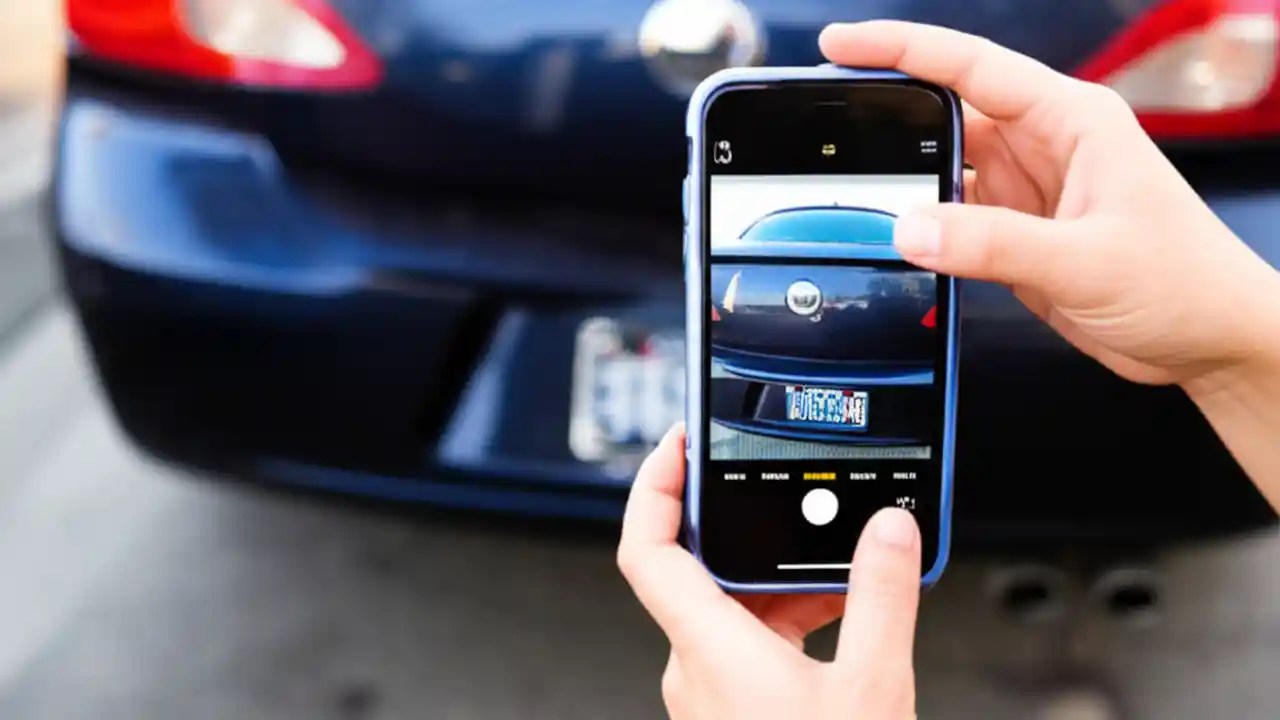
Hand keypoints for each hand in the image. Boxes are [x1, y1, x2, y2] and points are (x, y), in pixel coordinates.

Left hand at [617, 425, 922, 718]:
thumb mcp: (872, 685)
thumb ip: (881, 599)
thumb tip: (889, 529)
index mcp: (709, 648)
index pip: (647, 547)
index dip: (654, 483)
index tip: (681, 442)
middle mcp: (695, 667)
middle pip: (702, 569)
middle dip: (752, 527)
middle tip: (789, 491)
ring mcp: (712, 692)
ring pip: (731, 609)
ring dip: (780, 579)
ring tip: (837, 560)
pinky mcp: (734, 710)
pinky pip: (749, 643)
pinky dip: (788, 618)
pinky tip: (839, 616)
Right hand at [820, 21, 1279, 388]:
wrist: (1210, 339)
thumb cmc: (1183, 282)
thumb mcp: (1085, 260)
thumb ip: (993, 245)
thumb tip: (910, 229)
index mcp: (1071, 119)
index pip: (970, 66)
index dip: (900, 49)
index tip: (841, 45)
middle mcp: (1046, 145)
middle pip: (947, 114)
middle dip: (890, 119)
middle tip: (828, 129)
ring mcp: (1029, 189)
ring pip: (945, 169)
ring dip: (906, 183)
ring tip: (857, 193)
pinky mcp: (1018, 233)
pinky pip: (954, 217)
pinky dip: (924, 227)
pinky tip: (899, 239)